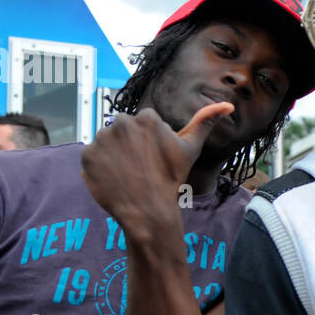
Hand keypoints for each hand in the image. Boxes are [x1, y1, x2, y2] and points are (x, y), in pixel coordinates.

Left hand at [80, 102, 232, 235]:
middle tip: (140, 167)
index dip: (149, 143)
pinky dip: (99, 168)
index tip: (154, 158)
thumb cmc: (171, 179)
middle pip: (123, 131)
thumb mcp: (190, 149)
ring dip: (114, 155)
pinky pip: (92, 157)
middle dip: (129, 145)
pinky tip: (114, 179)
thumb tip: (228, 104)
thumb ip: (205, 122)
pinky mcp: (86, 155)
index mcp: (147, 118)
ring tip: (127, 174)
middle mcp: (121, 122)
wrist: (148, 210)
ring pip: (107, 143)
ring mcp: (101, 139)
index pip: (143, 124)